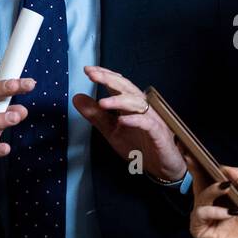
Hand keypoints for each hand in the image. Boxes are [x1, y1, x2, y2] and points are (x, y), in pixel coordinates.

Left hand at [72, 66, 185, 180]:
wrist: (160, 167)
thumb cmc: (139, 146)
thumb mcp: (111, 131)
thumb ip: (95, 115)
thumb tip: (77, 98)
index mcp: (130, 106)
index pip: (118, 85)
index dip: (105, 75)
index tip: (88, 70)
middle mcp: (142, 108)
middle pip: (128, 88)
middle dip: (110, 80)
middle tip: (94, 75)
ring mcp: (152, 119)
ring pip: (138, 104)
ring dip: (119, 101)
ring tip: (102, 103)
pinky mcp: (159, 134)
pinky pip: (148, 124)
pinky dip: (135, 121)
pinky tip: (123, 121)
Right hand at [186, 161, 237, 237]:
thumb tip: (224, 166)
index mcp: (217, 197)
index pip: (204, 179)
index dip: (197, 167)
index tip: (191, 154)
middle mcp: (207, 206)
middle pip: (198, 186)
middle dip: (197, 172)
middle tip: (198, 161)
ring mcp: (202, 218)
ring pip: (200, 198)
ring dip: (213, 191)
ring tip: (227, 189)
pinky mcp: (199, 230)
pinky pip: (201, 214)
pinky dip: (215, 211)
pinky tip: (228, 214)